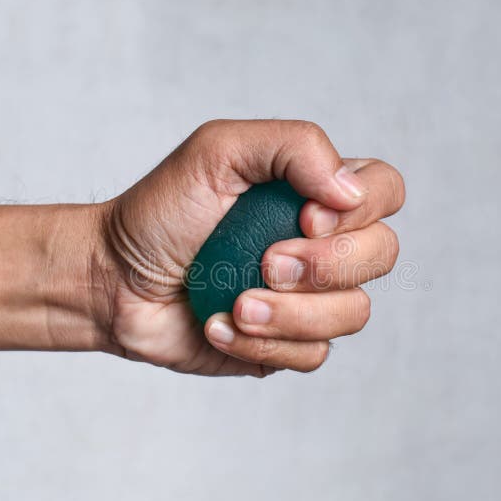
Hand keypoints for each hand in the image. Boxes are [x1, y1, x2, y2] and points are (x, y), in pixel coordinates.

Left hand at [97, 120, 404, 376]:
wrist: (115, 279)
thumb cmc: (162, 212)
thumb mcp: (218, 151)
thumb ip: (293, 146)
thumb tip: (350, 190)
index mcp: (315, 192)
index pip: (385, 190)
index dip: (360, 209)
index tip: (302, 216)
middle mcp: (322, 245)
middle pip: (381, 254)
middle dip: (324, 266)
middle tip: (264, 263)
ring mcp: (309, 298)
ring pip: (353, 313)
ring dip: (290, 312)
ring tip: (235, 303)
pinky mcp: (287, 343)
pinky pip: (313, 354)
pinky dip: (263, 342)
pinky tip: (220, 324)